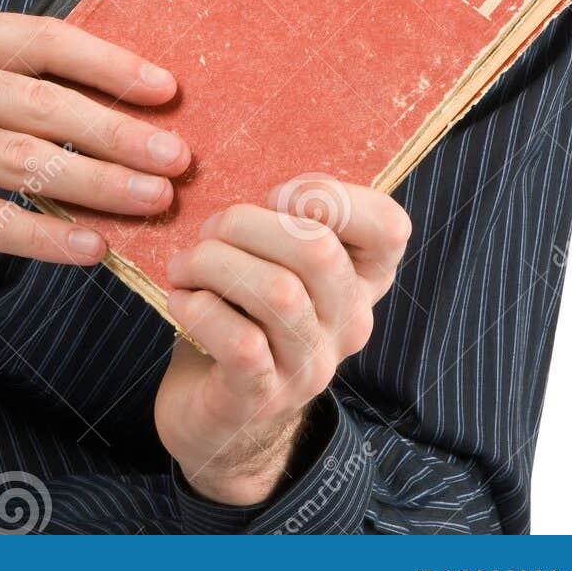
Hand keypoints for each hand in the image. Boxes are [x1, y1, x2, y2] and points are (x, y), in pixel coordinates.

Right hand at [0, 6, 190, 262]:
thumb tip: (96, 91)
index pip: (44, 38)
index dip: (110, 62)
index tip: (166, 88)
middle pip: (44, 103)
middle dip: (120, 132)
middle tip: (177, 157)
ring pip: (24, 162)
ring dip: (98, 184)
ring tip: (152, 200)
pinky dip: (43, 235)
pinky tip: (88, 247)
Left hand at [154, 176, 411, 504]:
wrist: (219, 419)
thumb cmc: (241, 316)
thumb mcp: (271, 264)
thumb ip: (280, 219)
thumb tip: (245, 151)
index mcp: (360, 280)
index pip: (390, 227)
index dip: (333, 195)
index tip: (277, 197)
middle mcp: (348, 323)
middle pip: (317, 250)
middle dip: (248, 224)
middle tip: (210, 230)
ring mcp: (310, 365)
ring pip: (278, 292)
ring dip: (216, 263)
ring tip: (186, 265)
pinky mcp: (263, 396)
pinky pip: (241, 341)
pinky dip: (200, 309)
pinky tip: (182, 301)